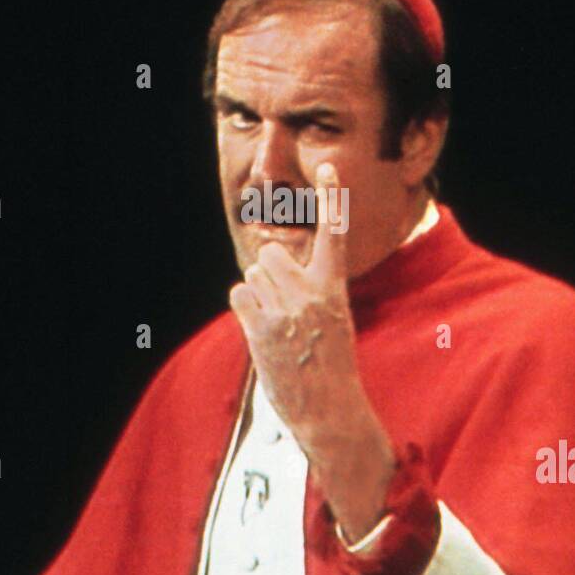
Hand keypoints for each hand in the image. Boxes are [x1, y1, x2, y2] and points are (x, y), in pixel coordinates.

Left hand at [228, 163, 396, 539]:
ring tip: (277, 327)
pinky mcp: (262, 327)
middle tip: (283, 306)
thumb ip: (312, 290)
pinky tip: (262, 333)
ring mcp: (286, 309)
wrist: (328, 408)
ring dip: (258, 297)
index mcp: (334, 289)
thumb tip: (272, 270)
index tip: (326, 165)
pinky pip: (240, 295)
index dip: (330, 198)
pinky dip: (245, 311)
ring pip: (254, 275)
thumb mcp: (334, 320)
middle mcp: (311, 293)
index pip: (335, 235)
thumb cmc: (329, 366)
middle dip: (270, 274)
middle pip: (272, 254)